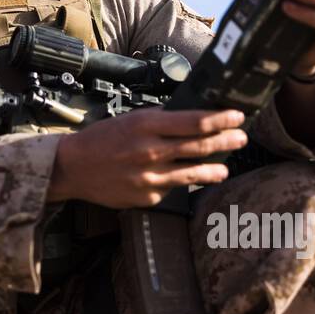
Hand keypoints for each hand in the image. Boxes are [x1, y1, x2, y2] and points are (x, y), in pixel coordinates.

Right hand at [48, 108, 245, 208]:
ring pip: (194, 173)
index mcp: (147, 126)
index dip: (221, 119)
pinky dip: (179, 182)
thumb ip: (160, 123)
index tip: (238, 116)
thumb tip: (192, 123)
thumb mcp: (131, 120)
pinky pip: (172, 188)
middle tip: (241, 138)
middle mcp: (152, 151)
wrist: (73, 167)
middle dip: (226, 141)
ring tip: (224, 167)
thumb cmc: (101, 139)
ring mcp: (151, 177)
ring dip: (214, 168)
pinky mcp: (148, 196)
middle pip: (200, 146)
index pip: (195, 122)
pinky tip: (183, 180)